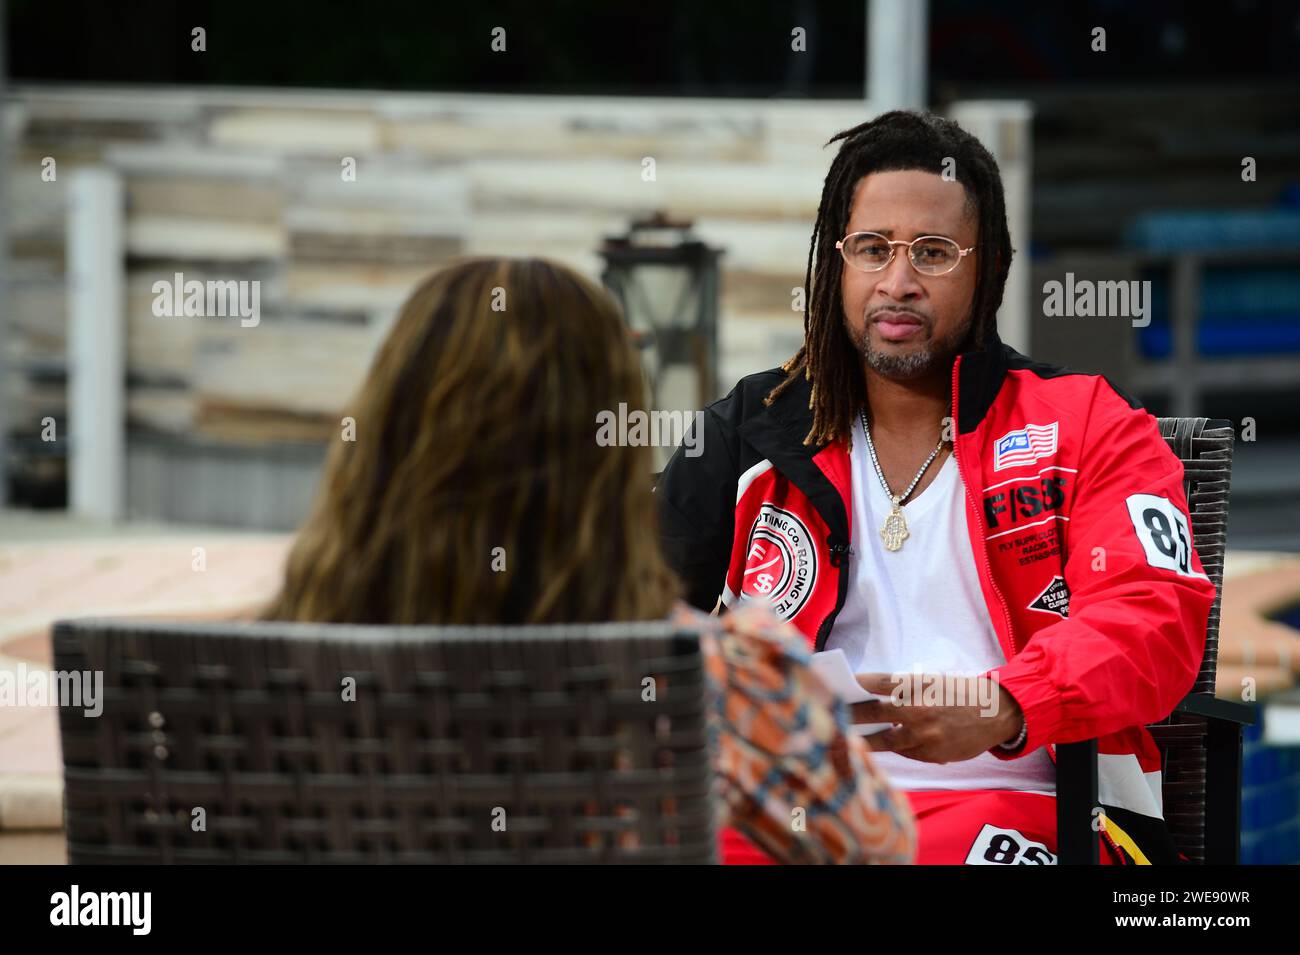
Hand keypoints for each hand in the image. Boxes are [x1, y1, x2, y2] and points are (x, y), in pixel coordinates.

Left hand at [849, 672, 1023, 762]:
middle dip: (851, 714)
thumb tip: (869, 698)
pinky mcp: (933, 754)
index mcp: (919, 686)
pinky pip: (906, 753)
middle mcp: (920, 710)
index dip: (856, 683)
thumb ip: (904, 690)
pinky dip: (894, 749)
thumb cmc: (960, 694)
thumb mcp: (933, 682)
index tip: (839, 684)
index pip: (879, 682)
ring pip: (886, 741)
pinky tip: (881, 747)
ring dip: (865, 740)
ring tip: (847, 739)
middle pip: (875, 712)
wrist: (996, 714)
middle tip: (831, 714)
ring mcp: (925, 735)